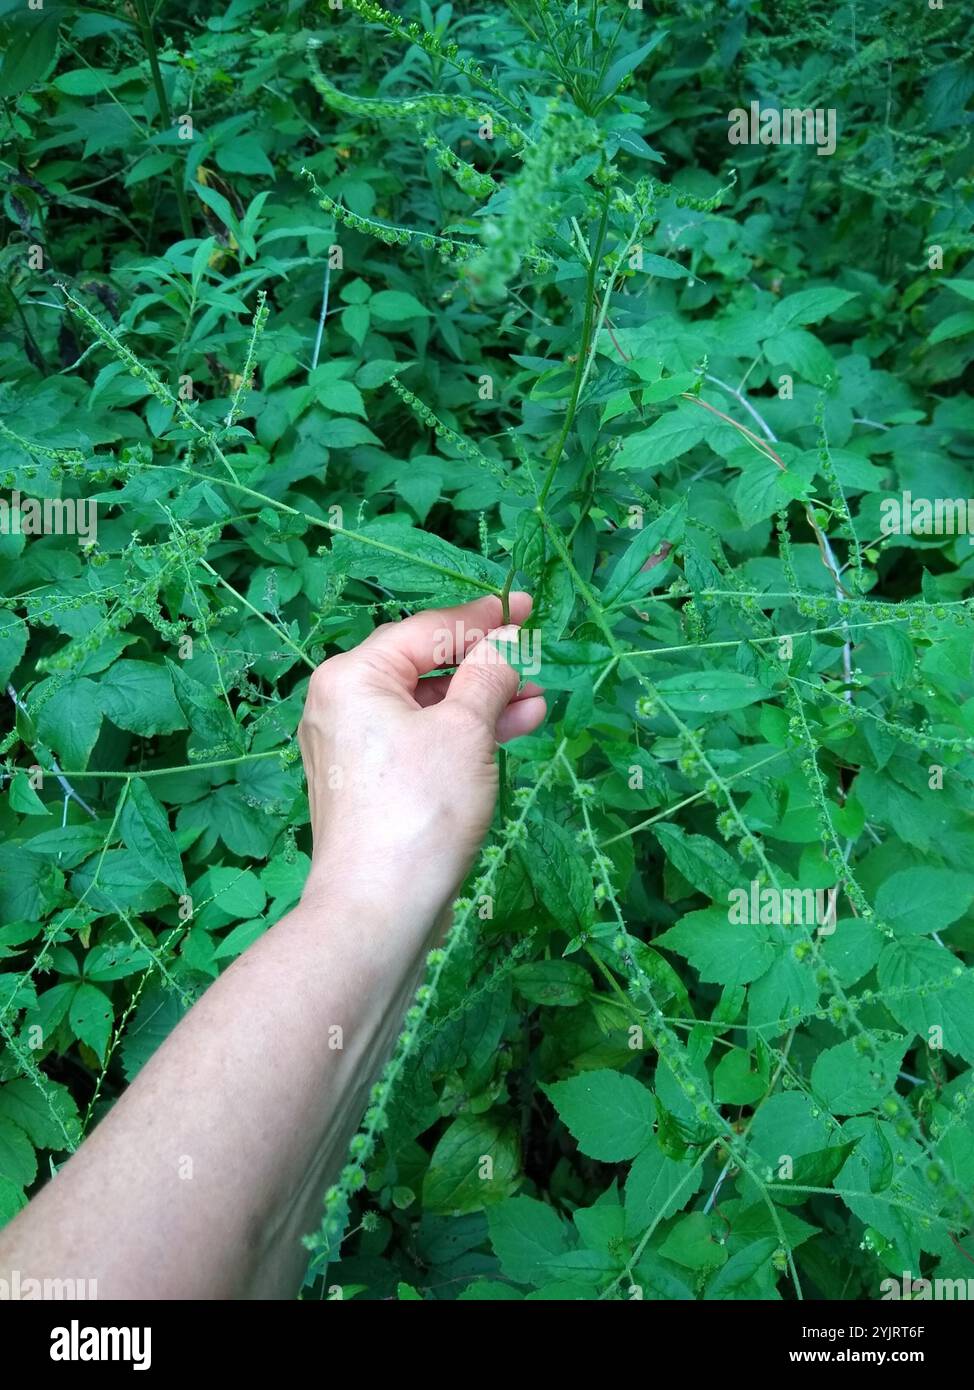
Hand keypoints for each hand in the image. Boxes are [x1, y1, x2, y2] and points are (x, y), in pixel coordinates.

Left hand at [298, 593, 545, 919]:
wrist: (379, 908)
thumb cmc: (420, 807)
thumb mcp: (466, 729)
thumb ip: (489, 675)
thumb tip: (507, 641)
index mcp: (352, 676)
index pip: (427, 629)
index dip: (483, 618)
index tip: (527, 608)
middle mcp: (341, 704)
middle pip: (425, 666)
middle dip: (486, 664)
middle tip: (538, 658)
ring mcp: (353, 747)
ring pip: (428, 708)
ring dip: (483, 702)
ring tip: (538, 701)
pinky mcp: (370, 785)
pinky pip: (421, 741)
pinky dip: (463, 735)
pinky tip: (512, 730)